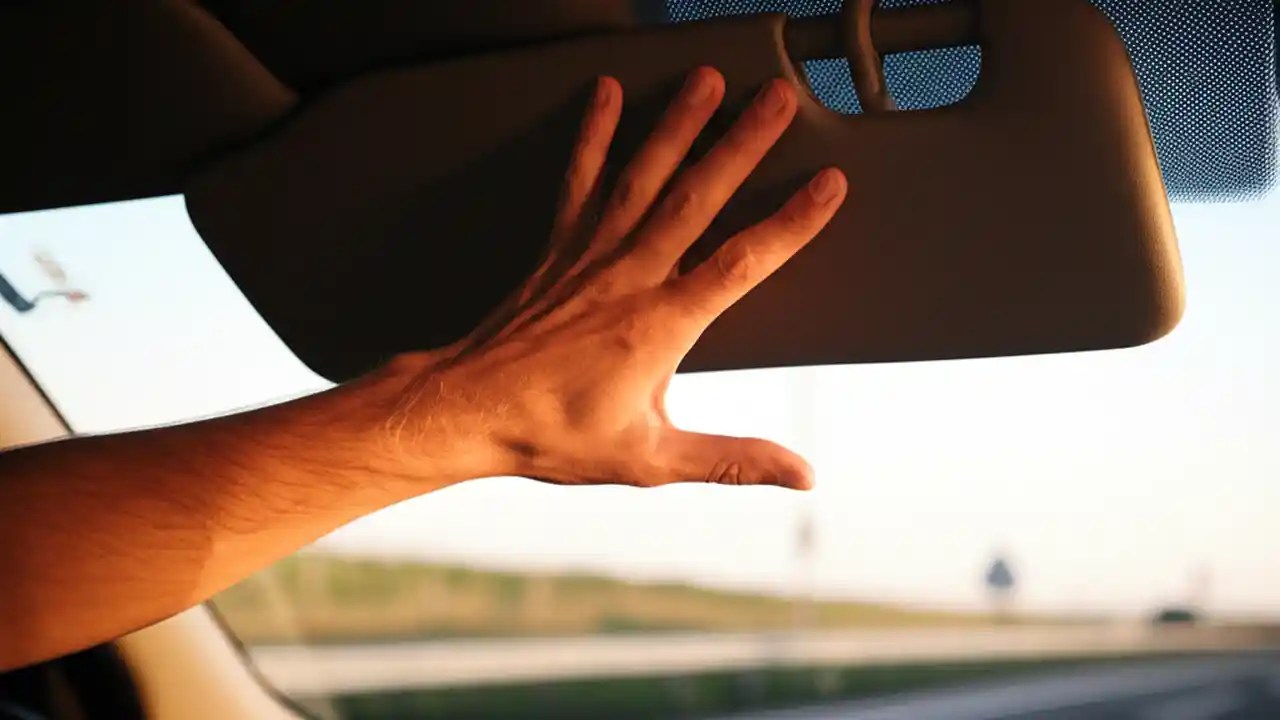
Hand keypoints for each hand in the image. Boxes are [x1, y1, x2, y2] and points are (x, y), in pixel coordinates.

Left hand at [375, 67, 846, 490]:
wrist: (468, 411)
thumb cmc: (555, 435)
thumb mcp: (650, 460)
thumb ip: (731, 461)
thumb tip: (803, 476)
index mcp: (660, 326)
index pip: (740, 264)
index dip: (790, 223)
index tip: (829, 183)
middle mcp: (628, 277)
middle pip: (695, 199)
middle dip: (741, 144)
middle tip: (777, 97)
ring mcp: (590, 256)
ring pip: (642, 177)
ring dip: (678, 125)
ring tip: (708, 79)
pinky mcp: (559, 248)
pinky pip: (579, 181)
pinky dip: (593, 136)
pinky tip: (606, 93)